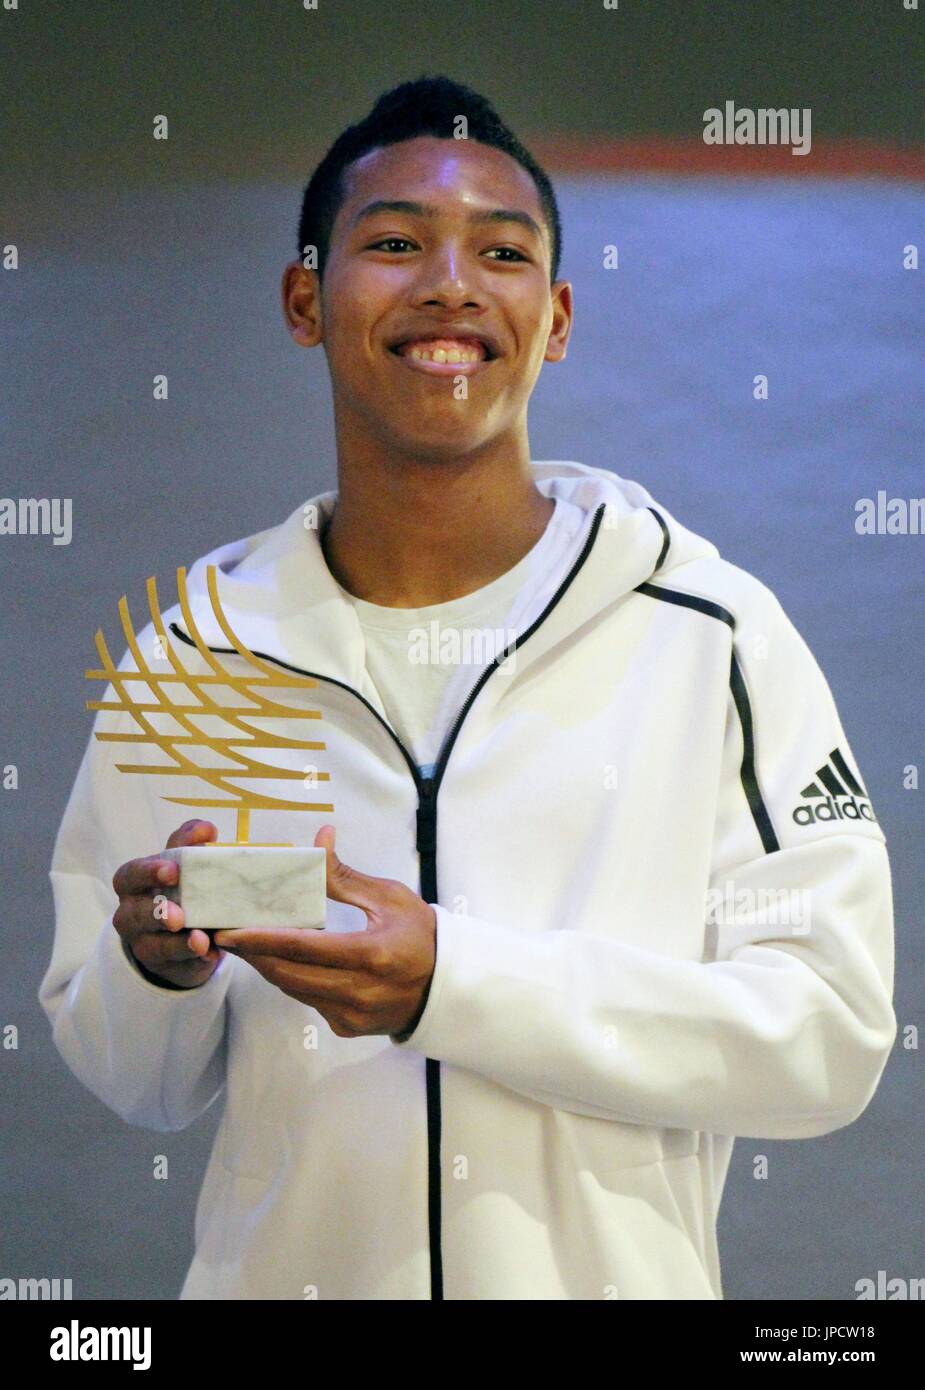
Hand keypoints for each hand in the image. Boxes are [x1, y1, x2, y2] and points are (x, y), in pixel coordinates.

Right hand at [111, 820, 223, 988]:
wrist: (182, 932)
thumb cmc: (178, 889)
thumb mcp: (182, 865)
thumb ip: (189, 845)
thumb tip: (206, 830)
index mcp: (132, 883)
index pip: (130, 875)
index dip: (149, 873)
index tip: (173, 871)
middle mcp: (129, 914)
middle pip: (135, 913)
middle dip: (157, 914)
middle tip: (179, 915)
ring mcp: (141, 943)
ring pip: (153, 945)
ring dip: (178, 944)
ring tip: (201, 940)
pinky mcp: (160, 966)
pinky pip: (175, 966)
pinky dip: (193, 960)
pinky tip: (210, 954)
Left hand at [213, 825, 436, 1037]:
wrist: (449, 986)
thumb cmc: (420, 934)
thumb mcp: (388, 897)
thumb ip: (344, 876)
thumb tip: (317, 840)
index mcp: (371, 954)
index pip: (302, 947)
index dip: (260, 940)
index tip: (228, 931)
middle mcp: (360, 991)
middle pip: (288, 974)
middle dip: (253, 955)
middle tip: (226, 935)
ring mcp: (353, 1014)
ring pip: (294, 990)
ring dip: (269, 967)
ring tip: (248, 945)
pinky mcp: (348, 1028)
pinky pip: (309, 1002)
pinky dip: (294, 981)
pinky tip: (285, 962)